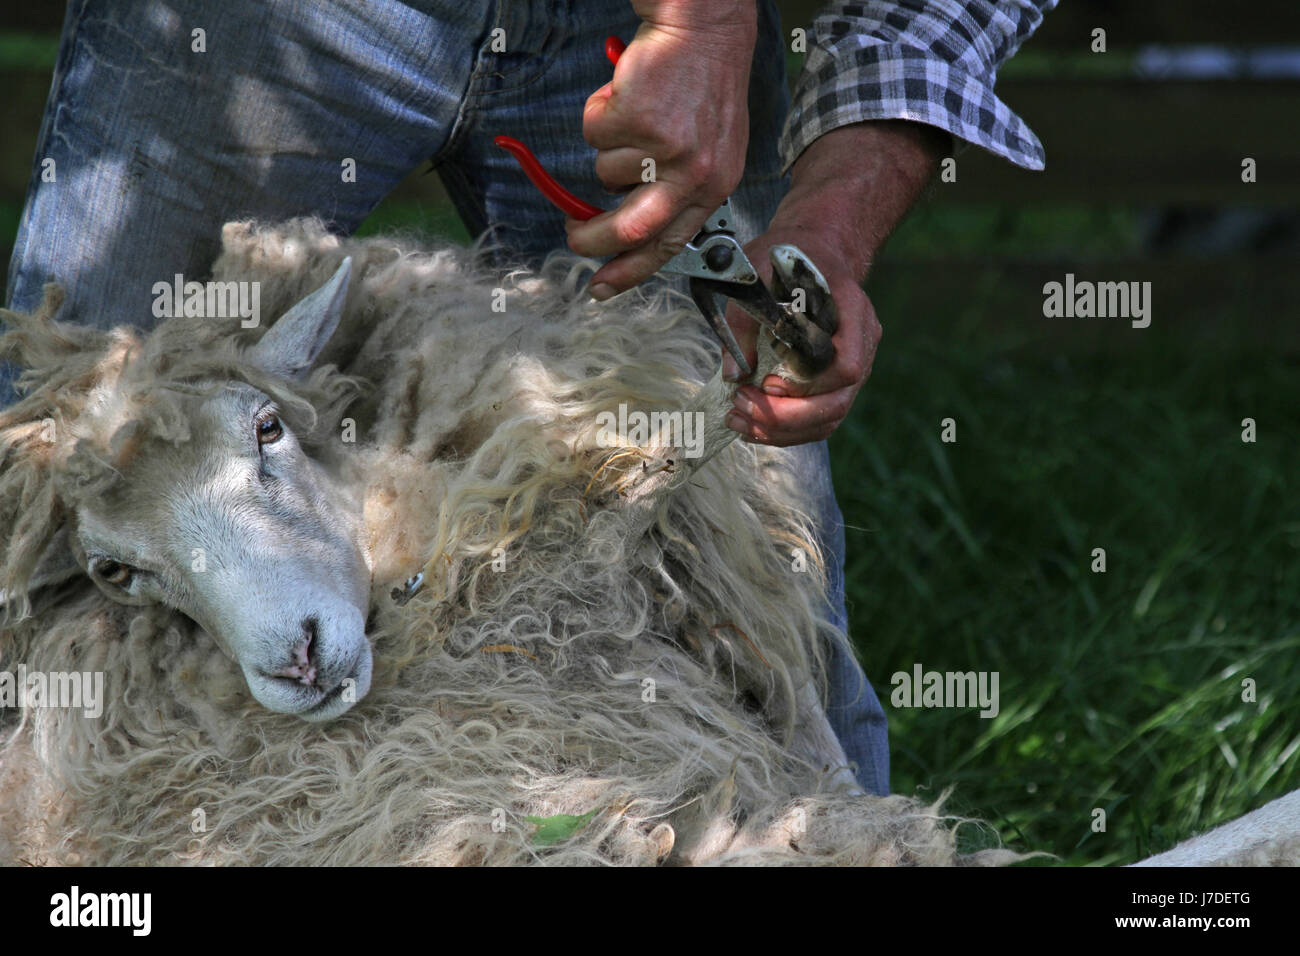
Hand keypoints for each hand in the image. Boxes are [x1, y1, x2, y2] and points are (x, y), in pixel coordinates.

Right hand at [565, 1, 756, 298]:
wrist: (703, 30)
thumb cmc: (700, 87)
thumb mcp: (705, 150)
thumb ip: (673, 191)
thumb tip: (626, 234)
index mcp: (713, 187)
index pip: (669, 245)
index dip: (630, 272)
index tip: (601, 287)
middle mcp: (694, 173)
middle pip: (630, 230)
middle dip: (591, 238)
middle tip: (573, 231)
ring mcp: (666, 147)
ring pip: (604, 171)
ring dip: (607, 145)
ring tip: (635, 115)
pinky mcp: (639, 118)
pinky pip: (594, 132)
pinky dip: (599, 111)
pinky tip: (628, 92)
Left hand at [722, 121, 948, 445]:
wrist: (814, 249)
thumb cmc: (786, 256)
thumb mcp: (756, 270)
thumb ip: (744, 318)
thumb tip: (735, 373)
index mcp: (851, 308)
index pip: (847, 365)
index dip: (807, 383)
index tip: (766, 380)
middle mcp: (862, 342)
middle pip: (837, 402)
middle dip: (786, 417)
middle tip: (740, 407)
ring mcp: (855, 365)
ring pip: (829, 418)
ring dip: (782, 430)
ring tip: (739, 422)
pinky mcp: (837, 381)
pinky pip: (820, 419)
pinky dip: (786, 430)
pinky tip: (753, 425)